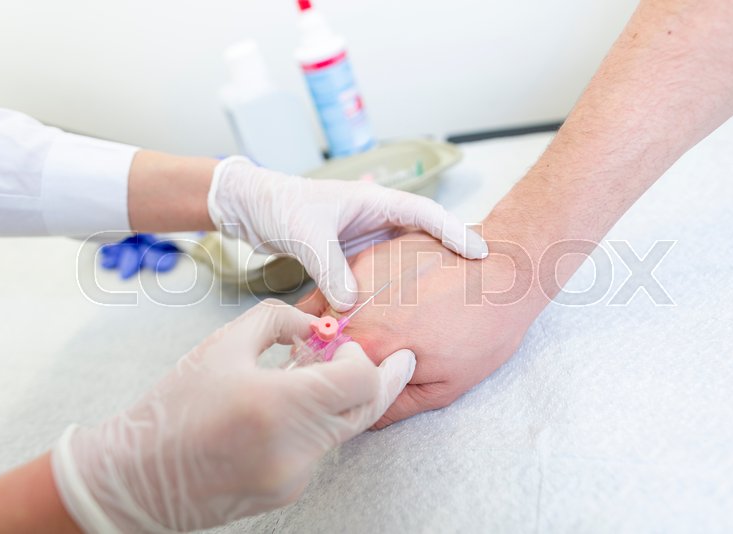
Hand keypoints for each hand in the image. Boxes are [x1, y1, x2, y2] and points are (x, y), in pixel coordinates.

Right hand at [51, 300, 415, 531]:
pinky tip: (286, 408)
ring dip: (338, 401)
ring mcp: (295, 477)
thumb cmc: (174, 405)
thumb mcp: (223, 344)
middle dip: (380, 382)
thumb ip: (280, 320)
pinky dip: (314, 425)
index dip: (364, 358)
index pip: (360, 382)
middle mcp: (295, 449)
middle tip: (396, 361)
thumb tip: (319, 328)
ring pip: (342, 430)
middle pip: (366, 411)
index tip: (347, 344)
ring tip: (307, 377)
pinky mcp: (288, 493)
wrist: (135, 477)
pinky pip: (317, 450)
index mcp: (279, 405)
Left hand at [207, 156, 487, 310]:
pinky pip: (384, 270)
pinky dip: (397, 286)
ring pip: (407, 256)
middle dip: (452, 253)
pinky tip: (407, 307)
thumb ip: (332, 269)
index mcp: (375, 201)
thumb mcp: (308, 235)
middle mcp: (377, 217)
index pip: (426, 214)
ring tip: (454, 296)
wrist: (251, 205)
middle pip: (426, 235)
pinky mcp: (353, 252)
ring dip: (428, 272)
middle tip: (481, 278)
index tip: (480, 252)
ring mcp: (367, 235)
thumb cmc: (279, 206)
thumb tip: (352, 304)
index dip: (455, 231)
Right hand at [298, 230, 544, 427]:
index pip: (324, 373)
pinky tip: (388, 301)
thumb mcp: (447, 385)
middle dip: (332, 353)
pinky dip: (354, 296)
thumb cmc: (484, 328)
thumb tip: (365, 417)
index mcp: (369, 344)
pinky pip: (346, 282)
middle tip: (368, 355)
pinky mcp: (371, 254)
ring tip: (382, 326)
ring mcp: (360, 274)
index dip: (332, 383)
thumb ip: (396, 404)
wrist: (506, 271)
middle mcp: (354, 306)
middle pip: (317, 340)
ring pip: (326, 309)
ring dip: (337, 323)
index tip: (346, 386)